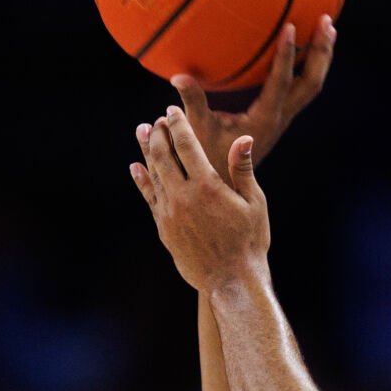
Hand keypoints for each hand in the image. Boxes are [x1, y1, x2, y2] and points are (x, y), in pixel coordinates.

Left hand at [130, 107, 268, 292]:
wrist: (230, 280)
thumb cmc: (249, 241)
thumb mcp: (254, 203)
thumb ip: (243, 169)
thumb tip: (243, 137)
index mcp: (208, 186)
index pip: (186, 145)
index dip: (178, 125)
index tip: (171, 110)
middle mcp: (183, 197)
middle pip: (163, 156)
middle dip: (158, 133)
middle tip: (157, 120)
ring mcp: (169, 213)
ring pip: (153, 174)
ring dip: (146, 151)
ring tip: (142, 131)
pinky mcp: (163, 228)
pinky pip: (149, 198)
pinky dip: (142, 180)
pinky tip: (136, 167)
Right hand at [171, 16, 336, 180]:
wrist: (227, 185)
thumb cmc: (209, 160)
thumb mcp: (198, 131)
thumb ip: (192, 103)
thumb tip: (178, 77)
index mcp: (264, 119)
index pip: (281, 82)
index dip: (286, 54)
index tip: (290, 27)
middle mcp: (279, 118)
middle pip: (311, 82)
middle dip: (321, 51)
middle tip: (327, 21)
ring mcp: (282, 118)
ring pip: (310, 85)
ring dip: (320, 56)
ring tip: (327, 27)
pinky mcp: (278, 117)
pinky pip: (300, 88)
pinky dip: (307, 66)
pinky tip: (305, 49)